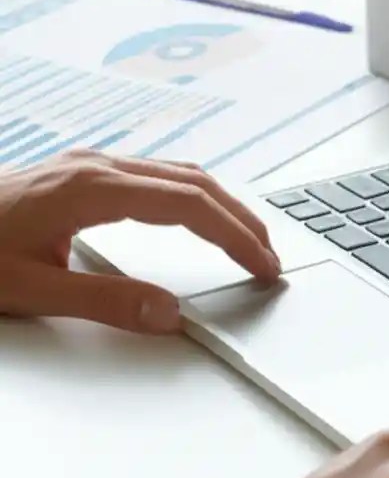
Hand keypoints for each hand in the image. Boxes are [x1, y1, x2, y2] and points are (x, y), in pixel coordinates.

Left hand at [0, 150, 280, 334]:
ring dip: (221, 204)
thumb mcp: (29, 290)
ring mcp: (89, 163)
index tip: (262, 264)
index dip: (234, 234)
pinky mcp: (80, 171)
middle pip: (194, 182)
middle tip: (270, 257)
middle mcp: (97, 166)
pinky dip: (192, 196)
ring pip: (178, 172)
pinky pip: (156, 174)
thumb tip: (167, 314)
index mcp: (91, 189)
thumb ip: (105, 302)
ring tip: (247, 238)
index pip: (187, 205)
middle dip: (241, 219)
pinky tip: (196, 215)